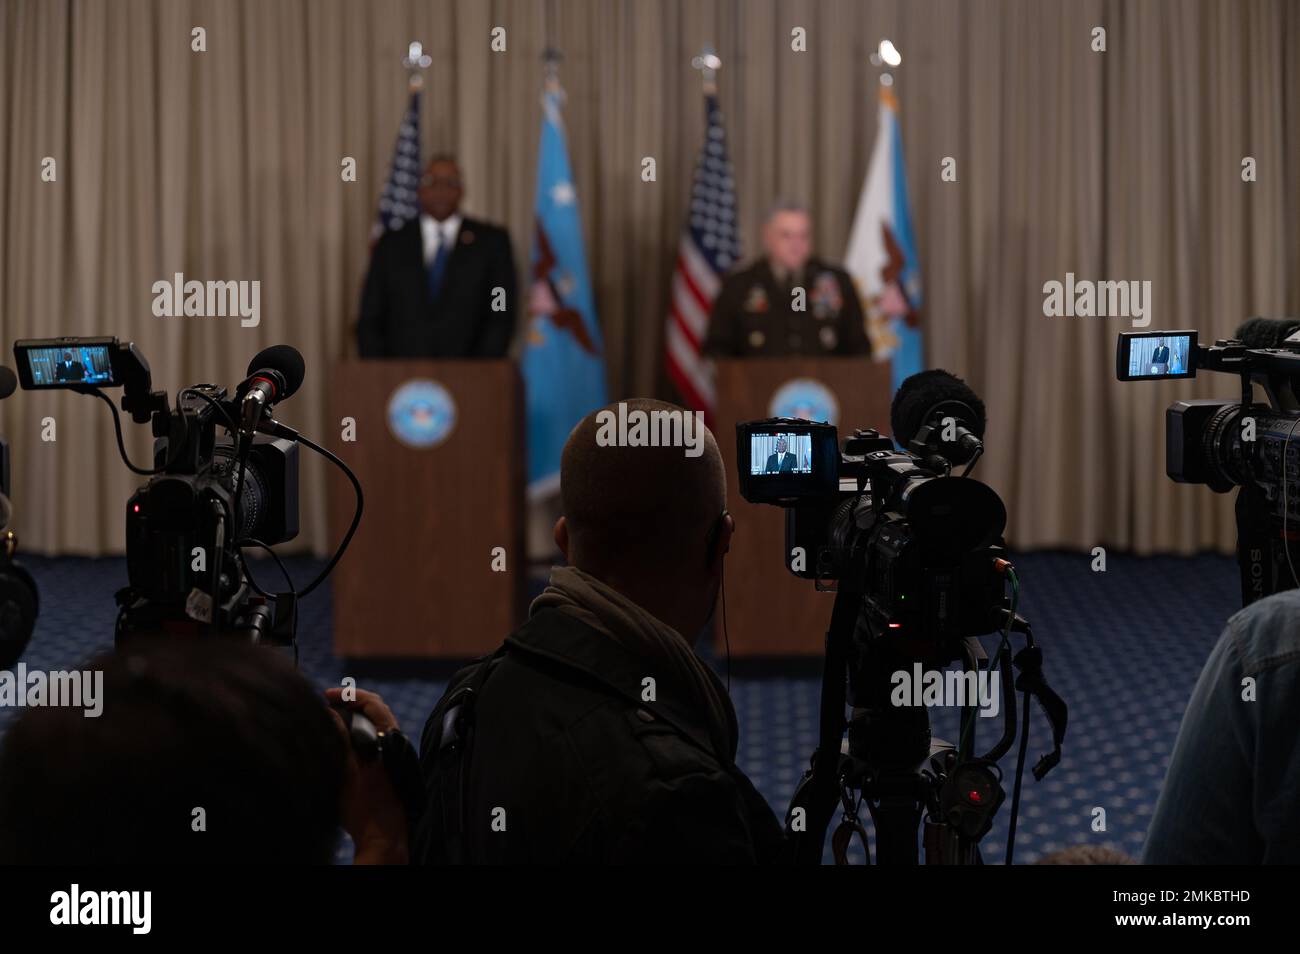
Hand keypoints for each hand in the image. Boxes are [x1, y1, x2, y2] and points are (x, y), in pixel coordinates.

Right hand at [325, 686, 408, 863]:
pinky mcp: (385, 767)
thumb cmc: (366, 807)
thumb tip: (330, 714)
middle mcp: (393, 744)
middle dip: (349, 704)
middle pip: (373, 711)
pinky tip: (337, 742)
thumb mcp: (346, 770)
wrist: (382, 836)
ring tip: (328, 720)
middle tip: (326, 705)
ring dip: (351, 719)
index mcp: (389, 739)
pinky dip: (354, 735)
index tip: (327, 696)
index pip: (373, 702)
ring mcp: (390, 755)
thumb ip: (340, 739)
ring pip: (371, 727)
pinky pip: (370, 741)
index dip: (350, 695)